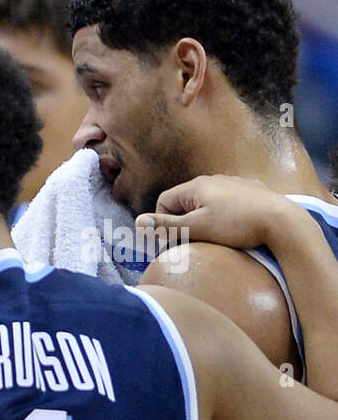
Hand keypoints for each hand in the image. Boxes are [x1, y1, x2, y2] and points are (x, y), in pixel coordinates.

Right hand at [136, 174, 307, 250]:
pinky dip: (225, 214)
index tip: (174, 239)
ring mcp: (234, 183)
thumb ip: (165, 226)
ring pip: (207, 202)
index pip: (164, 202)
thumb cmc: (235, 225)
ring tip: (216, 235)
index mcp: (196, 186)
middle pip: (185, 201)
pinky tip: (236, 226)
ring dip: (204, 218)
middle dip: (184, 221)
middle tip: (195, 240)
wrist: (282, 221)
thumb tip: (137, 222)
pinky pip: (228, 202)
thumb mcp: (196, 228)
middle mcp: (213, 179)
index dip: (164, 223)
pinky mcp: (252, 190)